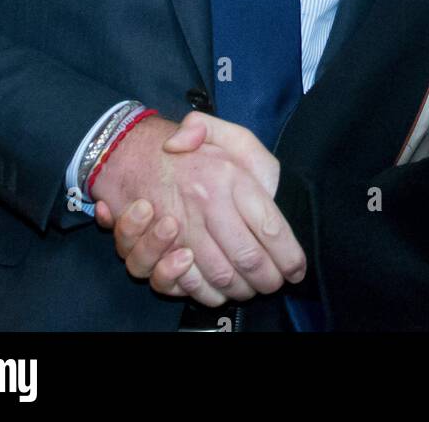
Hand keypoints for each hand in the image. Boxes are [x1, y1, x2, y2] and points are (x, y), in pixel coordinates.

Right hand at [92, 112, 305, 306]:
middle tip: (275, 283)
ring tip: (251, 288)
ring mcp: (180, 228)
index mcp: (229, 176)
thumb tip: (256, 175)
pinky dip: (206, 294)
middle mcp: (206, 202)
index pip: (269, 226)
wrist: (131, 154)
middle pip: (248, 258)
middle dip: (268, 280)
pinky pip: (186, 284)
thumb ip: (244, 143)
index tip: (297, 270)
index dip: (288, 255)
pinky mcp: (156, 248)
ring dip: (241, 290)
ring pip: (221, 276)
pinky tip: (218, 289)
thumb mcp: (224, 133)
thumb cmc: (189, 151)